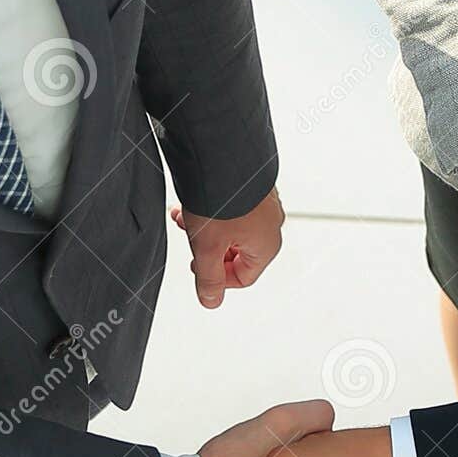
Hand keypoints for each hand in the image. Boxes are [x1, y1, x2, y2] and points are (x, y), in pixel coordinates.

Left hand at [171, 188, 284, 308]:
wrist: (222, 154)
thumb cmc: (221, 200)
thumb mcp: (207, 249)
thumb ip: (208, 280)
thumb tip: (211, 302)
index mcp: (267, 246)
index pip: (243, 277)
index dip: (217, 279)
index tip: (199, 268)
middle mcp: (271, 226)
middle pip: (237, 253)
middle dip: (209, 250)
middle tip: (191, 242)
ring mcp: (265, 204)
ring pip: (232, 229)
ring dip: (207, 229)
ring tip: (186, 218)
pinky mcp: (254, 186)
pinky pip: (234, 208)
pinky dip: (214, 211)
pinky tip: (195, 202)